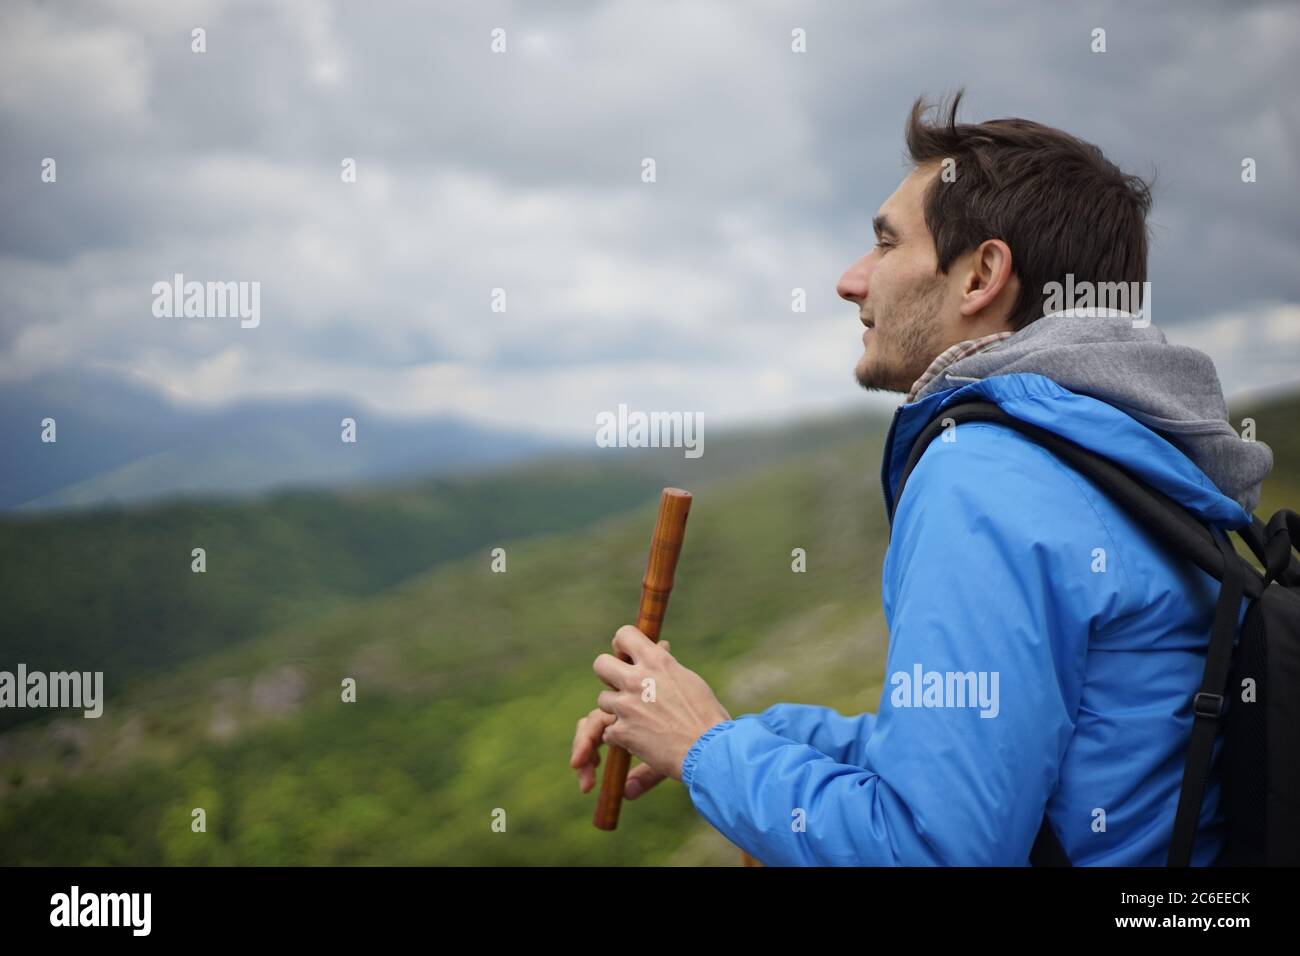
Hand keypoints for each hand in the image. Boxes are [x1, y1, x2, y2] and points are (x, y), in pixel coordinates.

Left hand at [588, 626, 730, 785]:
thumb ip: (667, 665)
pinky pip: (609, 731)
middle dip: (608, 675)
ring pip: (603, 700)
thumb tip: (661, 646)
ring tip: (638, 720)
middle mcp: (637, 679)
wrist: (710, 751)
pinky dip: (620, 738)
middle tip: (621, 687)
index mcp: (657, 661)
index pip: (624, 635)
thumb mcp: (688, 680)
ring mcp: (627, 705)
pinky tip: (639, 741)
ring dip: (616, 710)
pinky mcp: (623, 732)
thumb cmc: (706, 715)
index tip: (627, 657)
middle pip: (601, 664)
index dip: (622, 646)